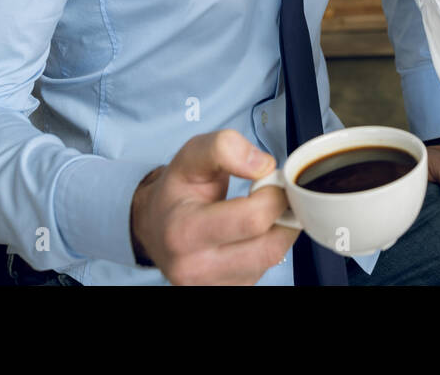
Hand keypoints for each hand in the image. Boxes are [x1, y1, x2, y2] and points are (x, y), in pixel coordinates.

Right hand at [129, 129, 299, 284]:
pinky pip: (266, 269)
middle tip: (274, 193)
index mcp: (183, 232)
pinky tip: (255, 231)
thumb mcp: (191, 155)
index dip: (273, 193)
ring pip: (273, 259)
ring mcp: (211, 286)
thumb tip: (264, 165)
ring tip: (265, 209)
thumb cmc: (177, 190)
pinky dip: (270, 245)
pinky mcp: (226, 291)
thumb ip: (224, 148)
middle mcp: (195, 268)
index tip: (268, 178)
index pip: (252, 219)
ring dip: (281, 229)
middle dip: (283, 213)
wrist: (156, 226)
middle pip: (269, 246)